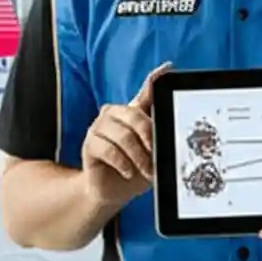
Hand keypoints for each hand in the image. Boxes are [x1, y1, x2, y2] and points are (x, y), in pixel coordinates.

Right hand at [81, 62, 171, 206]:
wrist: (112, 192)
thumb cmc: (136, 169)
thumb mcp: (153, 154)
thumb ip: (159, 139)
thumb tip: (172, 133)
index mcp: (133, 112)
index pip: (145, 91)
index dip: (155, 79)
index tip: (168, 68)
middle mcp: (114, 114)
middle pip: (135, 116)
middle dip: (149, 138)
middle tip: (156, 158)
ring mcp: (99, 127)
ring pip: (123, 136)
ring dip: (138, 157)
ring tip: (145, 170)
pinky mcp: (89, 144)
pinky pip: (108, 149)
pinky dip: (122, 163)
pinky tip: (127, 171)